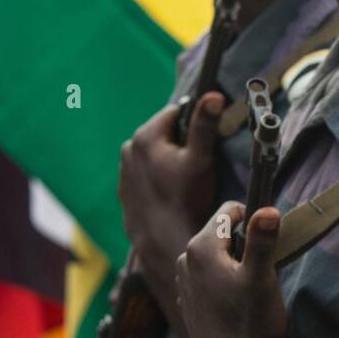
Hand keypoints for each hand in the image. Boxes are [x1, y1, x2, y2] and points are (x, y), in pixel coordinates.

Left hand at [119, 93, 222, 296]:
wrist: (164, 242)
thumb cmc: (185, 199)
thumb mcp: (200, 160)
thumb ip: (204, 125)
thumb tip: (212, 95)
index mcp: (145, 136)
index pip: (176, 114)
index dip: (195, 125)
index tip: (205, 144)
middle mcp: (129, 149)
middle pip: (165, 134)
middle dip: (182, 144)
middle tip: (198, 166)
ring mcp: (125, 171)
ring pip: (156, 154)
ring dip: (170, 161)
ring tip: (187, 182)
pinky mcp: (126, 190)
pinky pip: (148, 174)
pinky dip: (160, 178)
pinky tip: (173, 194)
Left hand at [174, 201, 295, 337]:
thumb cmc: (250, 323)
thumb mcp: (261, 277)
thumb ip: (262, 240)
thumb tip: (268, 209)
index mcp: (200, 248)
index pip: (229, 210)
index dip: (253, 217)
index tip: (267, 237)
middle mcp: (184, 261)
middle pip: (221, 231)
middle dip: (243, 241)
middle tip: (260, 267)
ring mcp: (183, 282)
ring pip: (215, 253)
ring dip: (233, 261)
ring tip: (248, 286)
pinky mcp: (187, 300)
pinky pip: (208, 274)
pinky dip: (223, 278)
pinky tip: (236, 301)